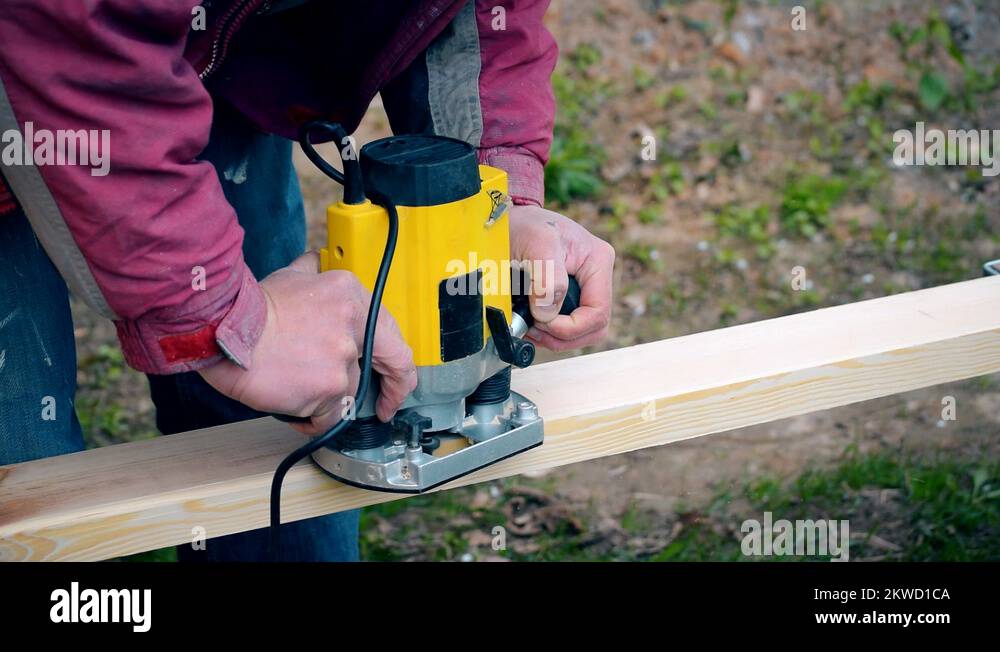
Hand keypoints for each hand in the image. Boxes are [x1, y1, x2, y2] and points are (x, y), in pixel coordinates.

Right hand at [198, 252, 416, 434]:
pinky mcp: (329, 387)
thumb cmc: (250, 309)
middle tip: (382, 408)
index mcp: (350, 295)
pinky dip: (312, 417)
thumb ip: (312, 272)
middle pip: (385, 366)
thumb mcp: (289, 277)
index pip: (391, 333)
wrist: (222, 330)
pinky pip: (329, 416)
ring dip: (326, 399)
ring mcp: (343, 357)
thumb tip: (316, 260)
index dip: (396, 362)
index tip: (394, 378)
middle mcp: (353, 324)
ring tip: (293, 387)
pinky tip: (291, 405)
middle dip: (388, 392)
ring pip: (348, 393)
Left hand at [508, 204, 614, 349]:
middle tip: (535, 331)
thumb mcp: (536, 242)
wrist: (511, 223)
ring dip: (556, 338)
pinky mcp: (570, 297)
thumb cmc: (525, 226)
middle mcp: (597, 277)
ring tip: (530, 328)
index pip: (598, 313)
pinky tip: (531, 325)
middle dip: (564, 337)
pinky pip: (568, 327)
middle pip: (594, 328)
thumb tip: (547, 314)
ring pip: (582, 332)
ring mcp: (585, 289)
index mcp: (599, 262)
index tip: (541, 324)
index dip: (570, 328)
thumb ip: (547, 278)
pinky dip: (550, 334)